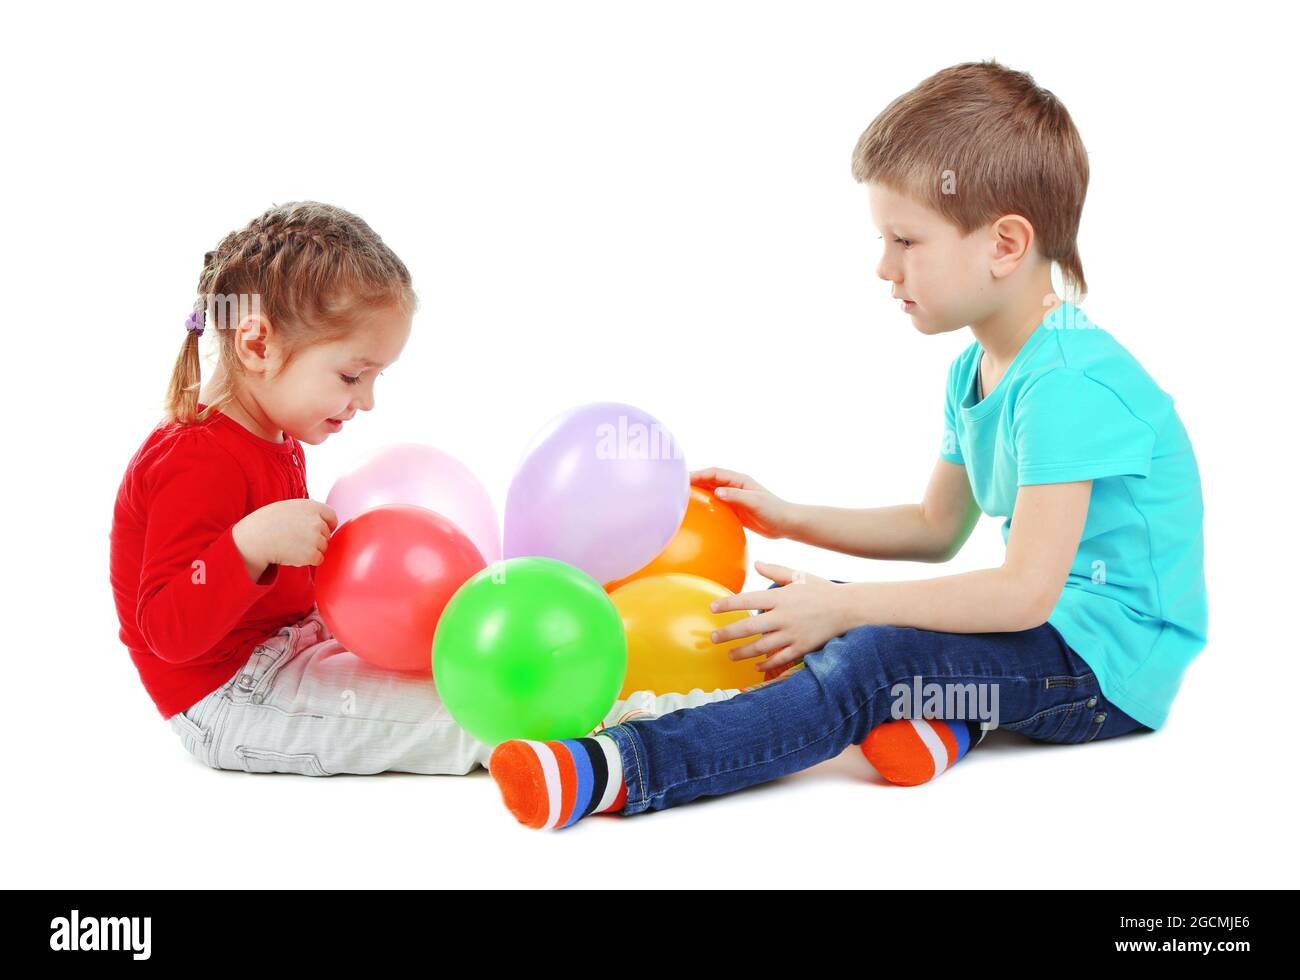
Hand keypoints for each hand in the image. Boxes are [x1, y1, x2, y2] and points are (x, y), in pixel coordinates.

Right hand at [233, 499, 337, 576]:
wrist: (254, 539)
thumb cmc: (265, 523)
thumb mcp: (288, 507)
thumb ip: (306, 512)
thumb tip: (319, 520)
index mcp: (311, 506)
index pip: (332, 516)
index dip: (327, 525)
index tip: (320, 531)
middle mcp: (316, 521)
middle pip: (327, 535)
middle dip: (316, 540)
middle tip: (296, 541)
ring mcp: (315, 538)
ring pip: (323, 548)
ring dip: (311, 550)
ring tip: (292, 547)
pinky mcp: (311, 554)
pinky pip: (318, 559)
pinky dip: (308, 561)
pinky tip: (293, 555)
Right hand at [690, 467, 797, 538]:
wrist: (786, 524)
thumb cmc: (773, 511)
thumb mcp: (754, 502)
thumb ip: (735, 496)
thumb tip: (716, 492)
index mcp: (739, 480)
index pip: (714, 473)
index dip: (698, 474)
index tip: (683, 479)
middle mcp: (734, 486)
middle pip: (709, 480)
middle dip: (693, 481)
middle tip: (675, 487)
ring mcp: (734, 498)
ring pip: (711, 492)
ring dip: (697, 493)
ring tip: (680, 500)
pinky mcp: (734, 510)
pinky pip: (715, 506)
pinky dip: (705, 507)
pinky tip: (696, 515)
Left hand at [707, 560, 853, 672]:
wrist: (848, 608)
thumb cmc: (822, 590)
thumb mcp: (799, 576)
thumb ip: (776, 571)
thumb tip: (757, 563)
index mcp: (781, 597)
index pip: (748, 599)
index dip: (728, 604)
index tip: (712, 608)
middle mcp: (784, 616)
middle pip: (749, 626)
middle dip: (728, 633)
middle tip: (713, 637)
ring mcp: (793, 634)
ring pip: (761, 646)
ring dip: (743, 652)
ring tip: (729, 655)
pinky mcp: (802, 647)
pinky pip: (780, 658)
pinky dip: (767, 664)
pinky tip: (756, 666)